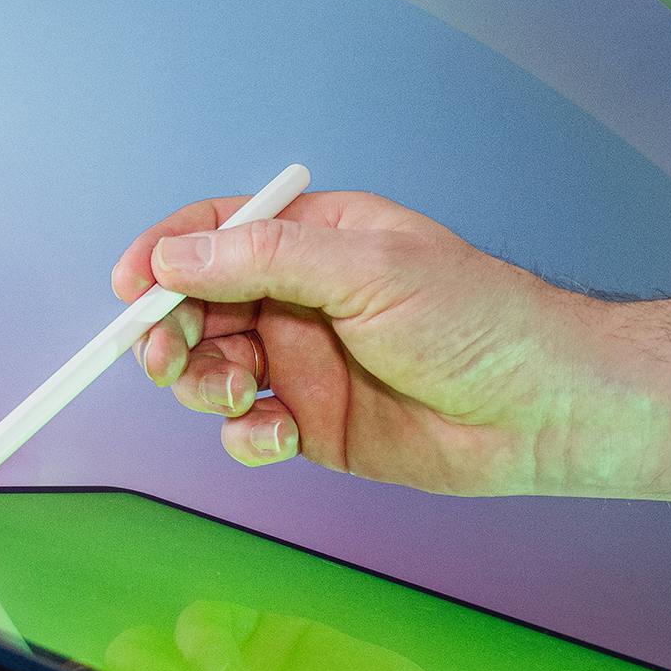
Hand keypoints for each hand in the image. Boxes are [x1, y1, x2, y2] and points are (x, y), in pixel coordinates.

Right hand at [114, 189, 642, 496]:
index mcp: (314, 238)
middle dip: (172, 332)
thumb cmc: (477, 320)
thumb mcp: (367, 268)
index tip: (130, 288)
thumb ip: (266, 260)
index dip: (164, 256)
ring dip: (206, 386)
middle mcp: (299, 299)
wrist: (541, 410)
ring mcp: (304, 365)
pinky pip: (248, 432)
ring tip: (240, 395)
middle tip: (167, 358)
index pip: (215, 233)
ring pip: (213, 372)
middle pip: (198, 308)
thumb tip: (178, 259)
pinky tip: (278, 436)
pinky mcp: (314, 427)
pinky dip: (247, 437)